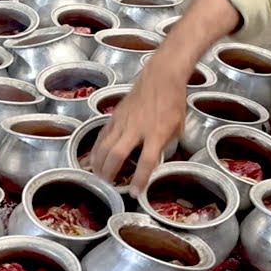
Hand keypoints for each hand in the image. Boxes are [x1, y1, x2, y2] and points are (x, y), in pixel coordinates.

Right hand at [87, 54, 187, 195]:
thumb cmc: (173, 102)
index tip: (135, 193)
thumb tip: (156, 160)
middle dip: (111, 172)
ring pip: (105, 145)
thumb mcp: (177, 127)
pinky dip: (95, 149)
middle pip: (118, 154)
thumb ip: (166, 145)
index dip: (139, 180)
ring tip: (98, 176)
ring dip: (99, 163)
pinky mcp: (115, 115)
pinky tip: (92, 159)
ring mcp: (124, 120)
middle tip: (109, 185)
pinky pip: (102, 135)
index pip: (146, 161)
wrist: (161, 76)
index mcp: (157, 133)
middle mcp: (137, 128)